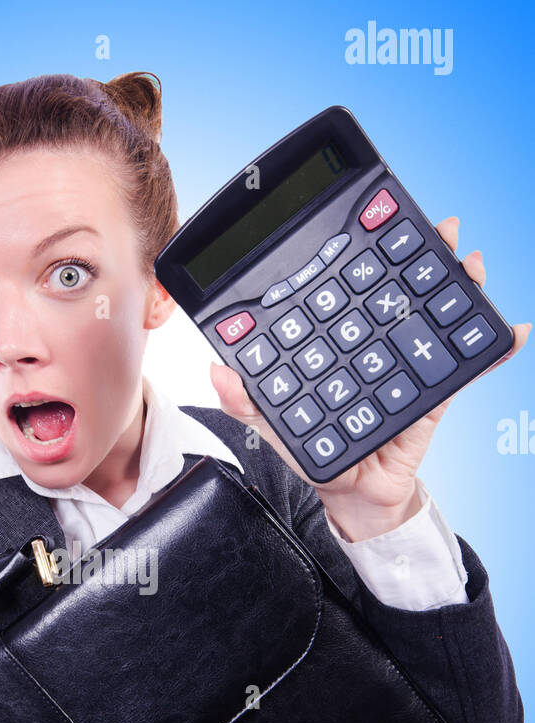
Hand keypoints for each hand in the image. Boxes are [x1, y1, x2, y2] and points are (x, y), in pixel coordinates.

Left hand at [210, 217, 530, 540]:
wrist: (353, 499)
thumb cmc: (319, 455)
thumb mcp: (276, 426)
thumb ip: (247, 401)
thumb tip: (218, 372)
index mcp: (344, 344)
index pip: (356, 293)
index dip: (367, 258)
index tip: (376, 222)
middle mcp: (379, 346)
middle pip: (404, 292)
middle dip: (424, 255)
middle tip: (439, 228)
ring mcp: (409, 367)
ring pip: (437, 319)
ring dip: (460, 288)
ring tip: (471, 262)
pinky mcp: (433, 397)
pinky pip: (464, 371)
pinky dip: (491, 350)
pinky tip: (513, 331)